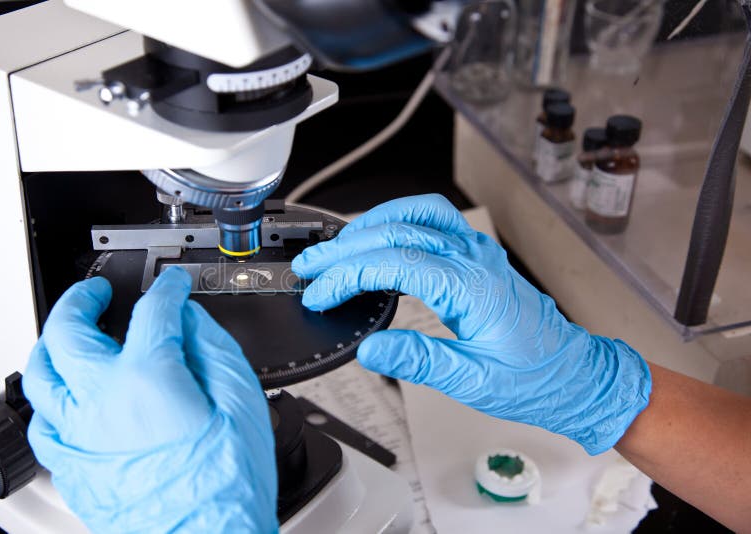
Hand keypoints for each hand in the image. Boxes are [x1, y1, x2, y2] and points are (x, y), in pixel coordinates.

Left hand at [23, 268, 276, 532]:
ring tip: (66, 334)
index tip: (173, 285)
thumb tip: (190, 320)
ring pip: (40, 374)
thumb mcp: (241, 398)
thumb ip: (212, 347)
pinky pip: (43, 423)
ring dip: (52, 343)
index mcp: (147, 377)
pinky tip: (66, 396)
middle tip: (96, 293)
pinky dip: (51, 399)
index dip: (167, 289)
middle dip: (82, 298)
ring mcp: (79, 435)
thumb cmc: (227, 481)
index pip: (152, 311)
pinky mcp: (72, 467)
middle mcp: (101, 400)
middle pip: (68, 329)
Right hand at [292, 194, 650, 454]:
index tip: (321, 292)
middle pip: (399, 231)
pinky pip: (434, 221)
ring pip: (418, 214)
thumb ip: (419, 360)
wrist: (574, 375)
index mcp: (473, 286)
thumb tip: (371, 349)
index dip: (349, 274)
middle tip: (312, 265)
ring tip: (338, 245)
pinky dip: (398, 223)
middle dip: (347, 246)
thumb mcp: (473, 382)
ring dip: (373, 223)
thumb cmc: (534, 379)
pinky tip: (380, 237)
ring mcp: (479, 253)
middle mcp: (475, 260)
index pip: (395, 263)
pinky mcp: (478, 258)